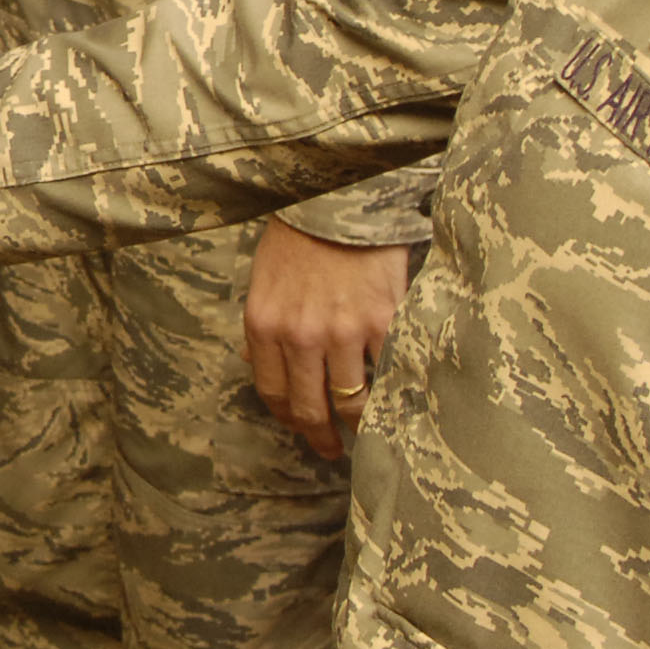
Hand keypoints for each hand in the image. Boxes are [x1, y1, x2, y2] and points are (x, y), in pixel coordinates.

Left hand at [244, 221, 414, 462]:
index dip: (289, 419)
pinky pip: (387, 373)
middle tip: (332, 449)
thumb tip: (255, 365)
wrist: (340, 199)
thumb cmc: (300, 238)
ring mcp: (342, 331)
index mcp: (264, 325)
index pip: (273, 393)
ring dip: (359, 425)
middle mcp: (299, 335)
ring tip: (366, 432)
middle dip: (321, 435)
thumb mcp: (263, 281)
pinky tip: (394, 400)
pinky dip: (391, 392)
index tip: (302, 428)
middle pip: (310, 407)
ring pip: (351, 400)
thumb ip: (263, 329)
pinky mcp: (382, 322)